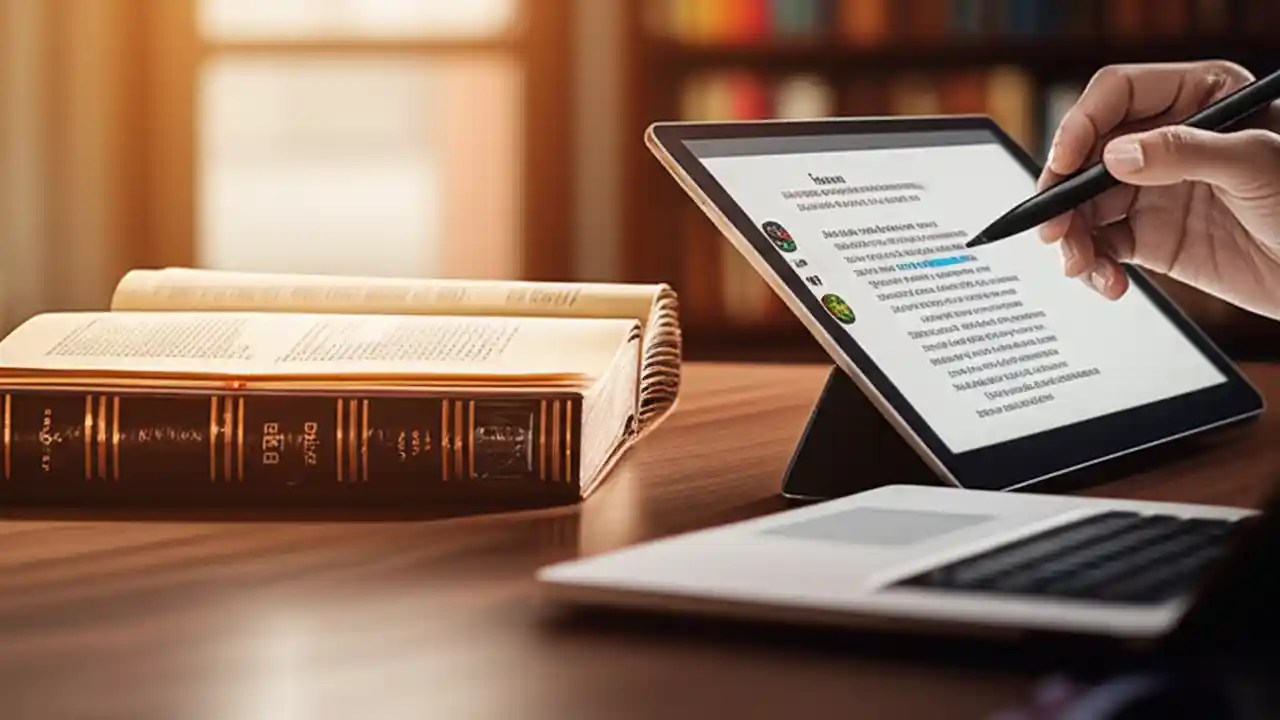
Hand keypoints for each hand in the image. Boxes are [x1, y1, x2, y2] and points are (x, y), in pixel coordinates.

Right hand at [1039, 61, 1279, 318]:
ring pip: (1086, 206)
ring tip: (1080, 264)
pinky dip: (1094, 266)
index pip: (1117, 95)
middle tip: (1054, 226)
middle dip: (1064, 194)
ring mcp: (1155, 191)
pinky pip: (1103, 247)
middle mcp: (1167, 141)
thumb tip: (1118, 154)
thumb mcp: (1257, 164)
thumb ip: (1186, 152)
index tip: (1067, 162)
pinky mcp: (1150, 238)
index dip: (1082, 124)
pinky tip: (1106, 280)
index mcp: (1196, 99)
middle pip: (1088, 155)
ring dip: (1073, 238)